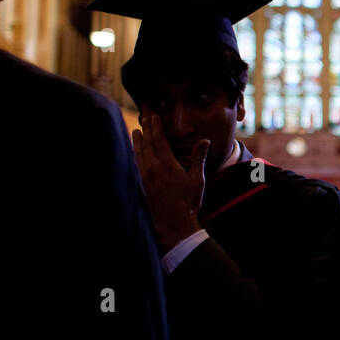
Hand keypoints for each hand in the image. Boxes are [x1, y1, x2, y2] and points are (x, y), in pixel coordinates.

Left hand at [133, 115, 209, 253]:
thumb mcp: (197, 179)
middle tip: (144, 119)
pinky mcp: (141, 185)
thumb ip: (199, 158)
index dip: (156, 126)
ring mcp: (144, 177)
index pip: (159, 140)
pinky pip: (136, 165)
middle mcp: (152, 168)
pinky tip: (135, 154)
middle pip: (147, 143)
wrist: (173, 223)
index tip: (154, 116)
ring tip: (136, 132)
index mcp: (166, 164)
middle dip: (146, 130)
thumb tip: (205, 141)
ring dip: (137, 141)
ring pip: (138, 153)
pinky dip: (135, 155)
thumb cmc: (188, 202)